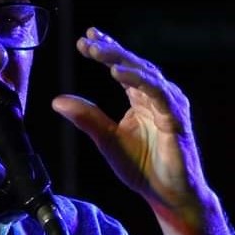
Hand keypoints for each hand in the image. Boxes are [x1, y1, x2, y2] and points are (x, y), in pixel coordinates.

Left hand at [51, 27, 213, 226]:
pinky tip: (119, 73)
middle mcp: (158, 96)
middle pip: (133, 64)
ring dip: (121, 60)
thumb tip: (57, 100)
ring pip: (145, 74)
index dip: (106, 50)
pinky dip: (138, 80)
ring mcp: (170, 105)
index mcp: (142, 99)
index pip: (123, 67)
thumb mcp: (107, 140)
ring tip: (98, 51)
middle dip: (110, 50)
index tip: (84, 39)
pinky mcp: (176, 118)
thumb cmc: (144, 168)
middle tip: (87, 40)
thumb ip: (87, 118)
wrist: (168, 195)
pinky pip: (157, 93)